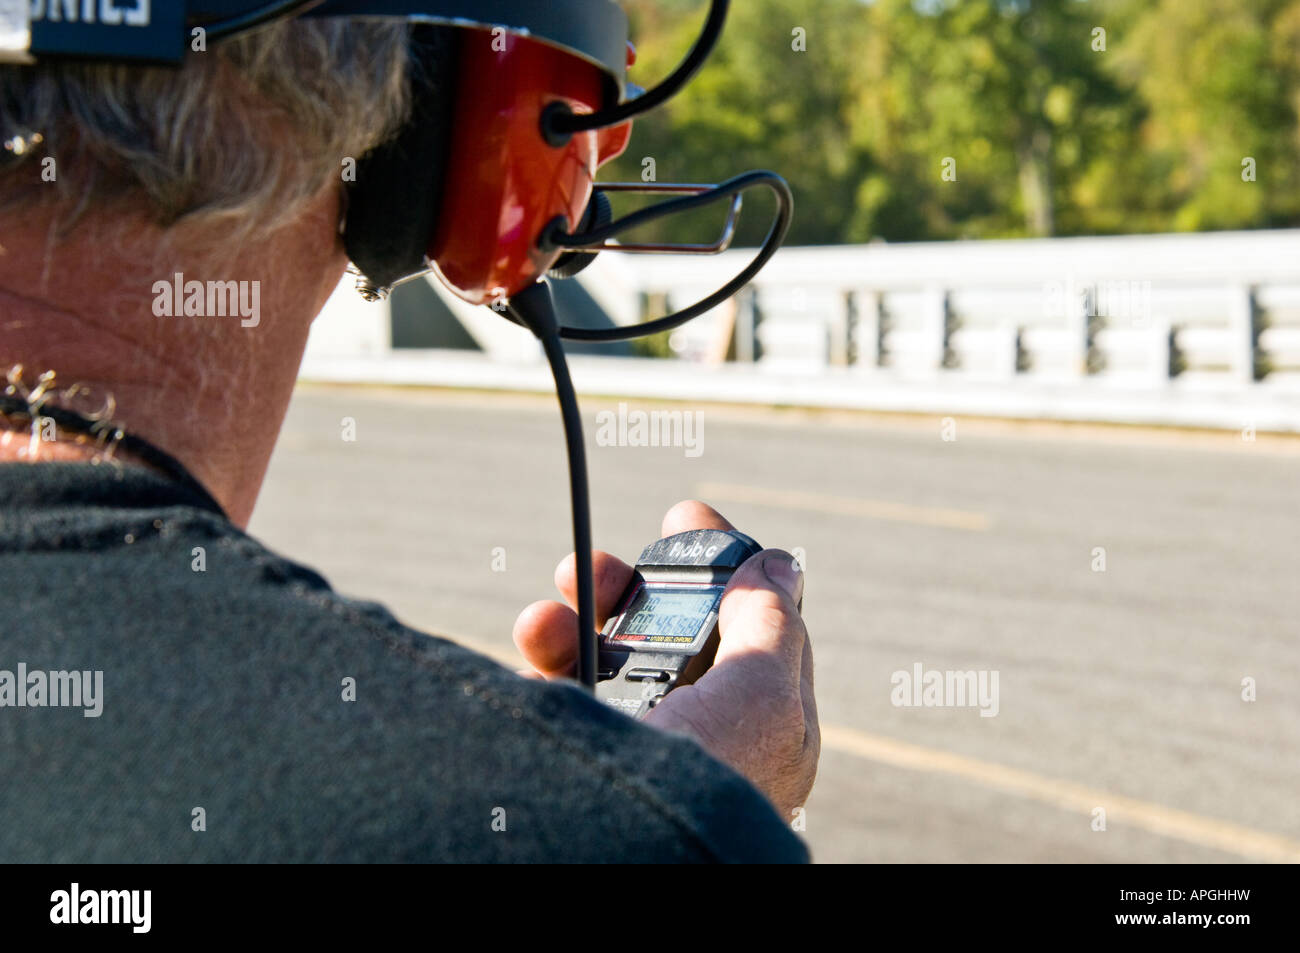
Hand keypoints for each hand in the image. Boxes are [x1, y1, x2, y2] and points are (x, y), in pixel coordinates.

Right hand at [512, 500, 818, 817]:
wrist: (616, 855)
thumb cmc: (706, 791)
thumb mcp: (761, 702)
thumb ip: (771, 628)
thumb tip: (780, 565)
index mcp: (760, 724)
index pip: (750, 624)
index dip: (723, 564)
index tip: (686, 514)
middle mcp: (700, 733)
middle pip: (673, 631)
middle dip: (636, 585)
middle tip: (603, 562)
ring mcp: (638, 744)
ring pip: (611, 653)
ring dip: (580, 613)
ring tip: (554, 604)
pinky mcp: (579, 753)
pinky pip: (562, 685)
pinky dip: (545, 650)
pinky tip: (535, 635)